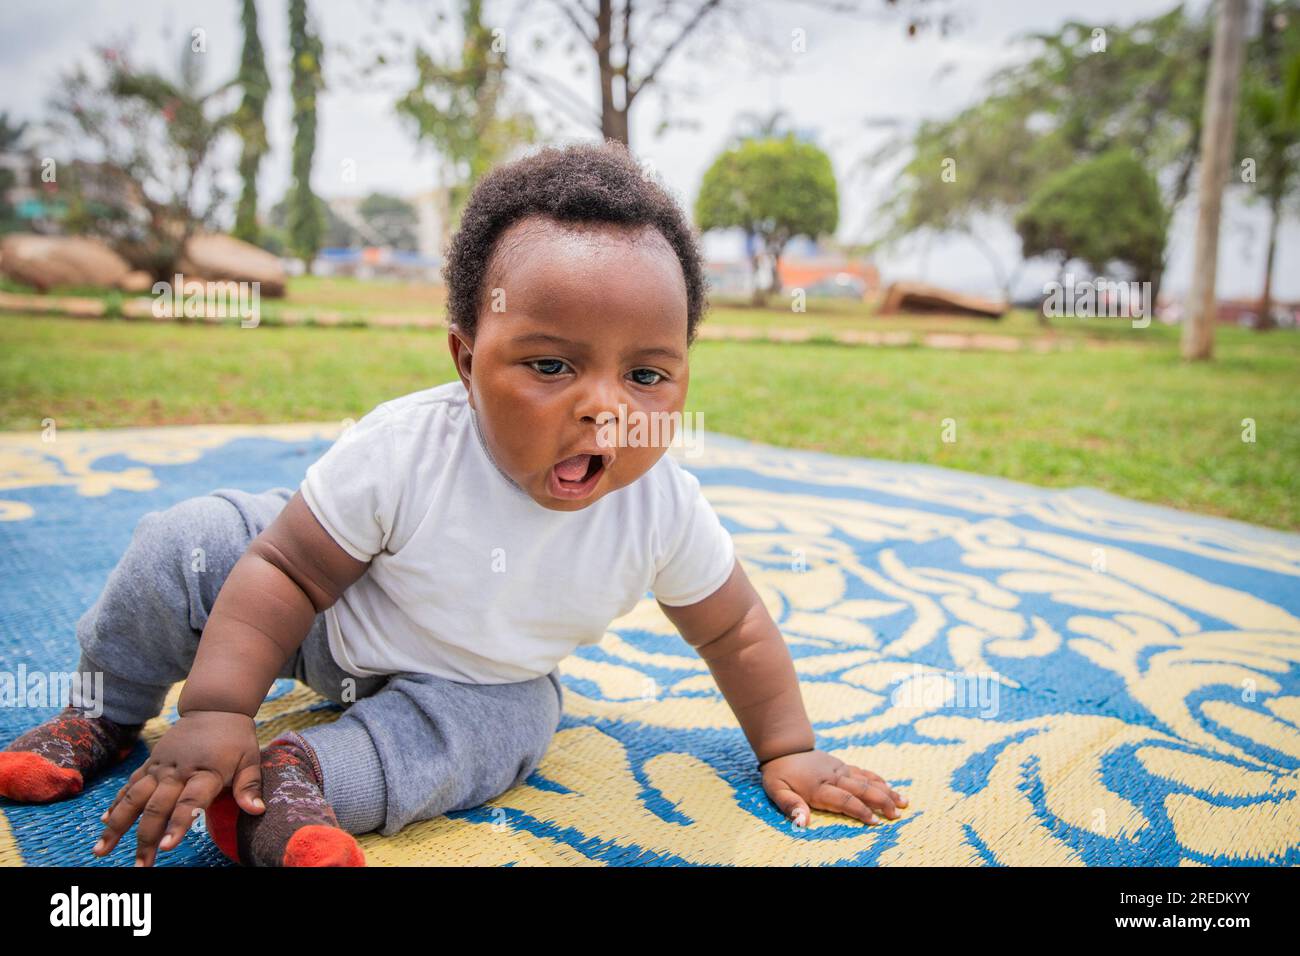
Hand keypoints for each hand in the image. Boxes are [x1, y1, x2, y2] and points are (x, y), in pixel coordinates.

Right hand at [92, 710, 264, 865]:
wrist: (215, 707)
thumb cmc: (236, 738)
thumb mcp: (251, 759)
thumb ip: (250, 787)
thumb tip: (257, 811)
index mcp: (206, 772)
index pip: (190, 801)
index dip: (178, 824)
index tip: (167, 847)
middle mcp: (178, 771)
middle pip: (157, 807)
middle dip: (146, 838)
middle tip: (139, 866)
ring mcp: (161, 767)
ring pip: (134, 798)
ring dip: (117, 824)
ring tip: (102, 850)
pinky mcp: (151, 762)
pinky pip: (130, 784)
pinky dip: (116, 802)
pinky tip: (104, 821)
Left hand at [760, 749, 907, 826]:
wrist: (784, 747)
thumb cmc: (779, 773)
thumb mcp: (776, 790)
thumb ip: (790, 805)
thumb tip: (802, 822)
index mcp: (819, 787)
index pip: (844, 800)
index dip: (861, 811)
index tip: (876, 822)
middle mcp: (833, 777)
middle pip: (862, 789)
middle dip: (881, 802)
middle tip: (897, 815)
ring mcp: (840, 769)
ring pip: (867, 780)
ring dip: (886, 791)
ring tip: (904, 802)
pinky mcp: (842, 765)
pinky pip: (863, 772)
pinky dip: (878, 779)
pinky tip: (890, 787)